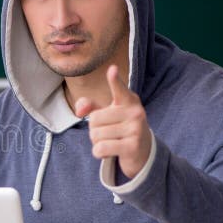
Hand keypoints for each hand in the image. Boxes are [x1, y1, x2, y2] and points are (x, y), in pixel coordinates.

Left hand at [74, 65, 151, 179]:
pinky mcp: (132, 147)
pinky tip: (111, 152)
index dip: (114, 80)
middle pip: (94, 119)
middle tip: (110, 133)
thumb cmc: (120, 129)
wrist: (143, 153)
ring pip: (95, 135)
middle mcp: (135, 112)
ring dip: (98, 142)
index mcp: (128, 100)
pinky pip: (101, 148)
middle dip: (95, 129)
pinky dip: (99, 153)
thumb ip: (90, 107)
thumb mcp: (107, 115)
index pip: (119, 89)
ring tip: (113, 142)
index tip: (112, 69)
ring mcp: (135, 129)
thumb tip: (79, 111)